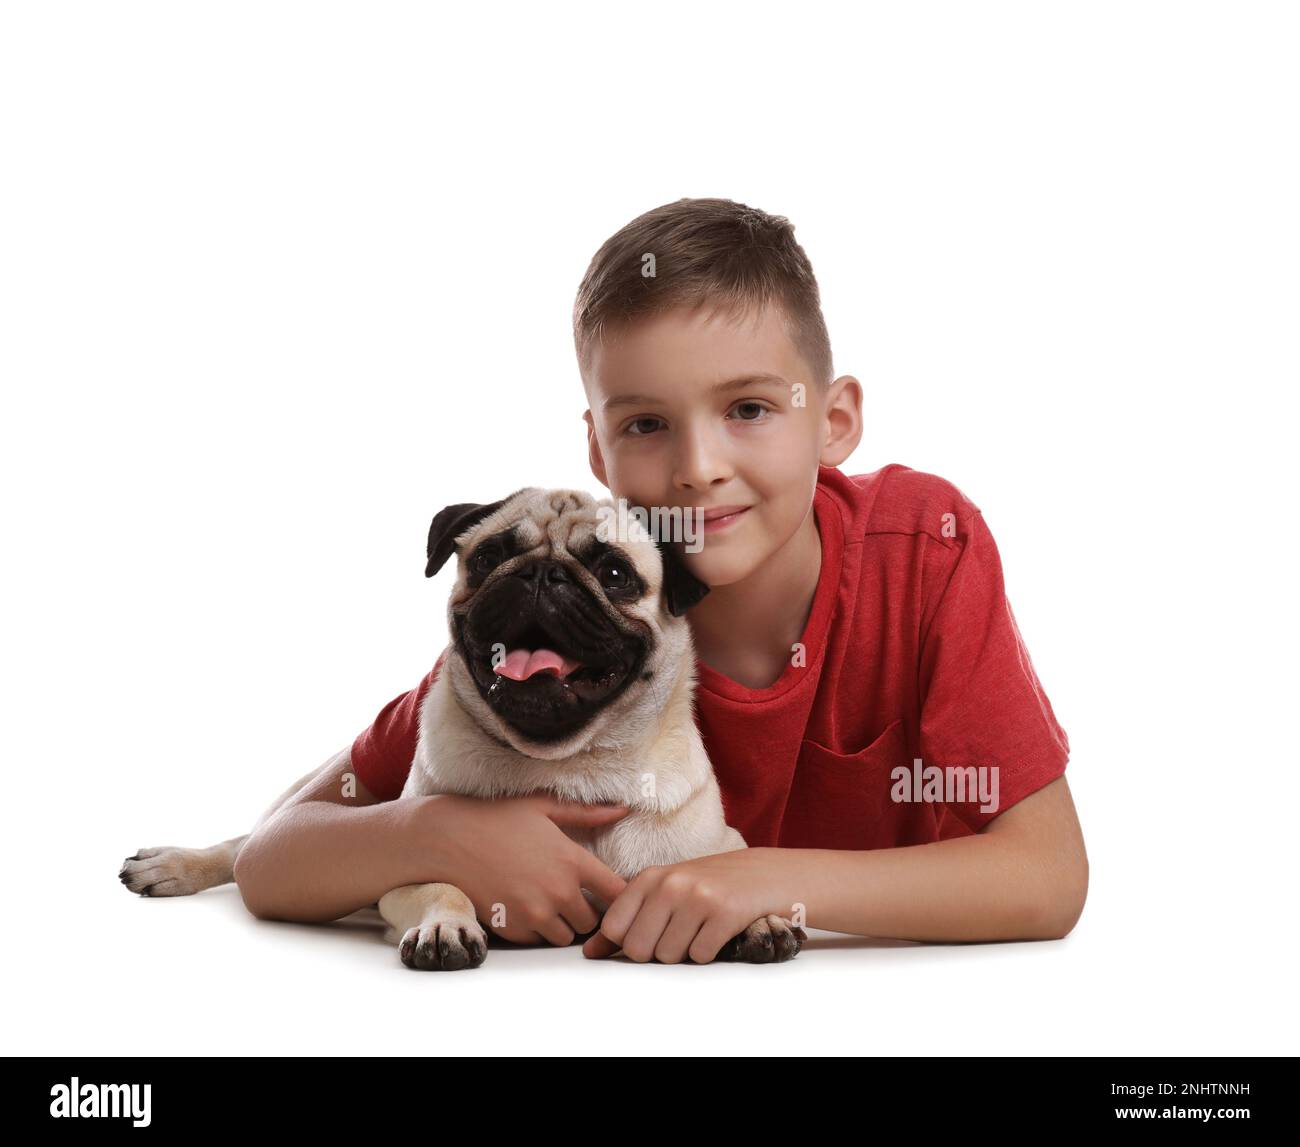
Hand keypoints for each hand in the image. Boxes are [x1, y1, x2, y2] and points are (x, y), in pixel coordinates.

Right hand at [422, 793, 629, 946]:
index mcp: (572, 860)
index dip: (618, 896)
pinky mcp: (512, 929)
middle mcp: (559, 892)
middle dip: (585, 912)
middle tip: (571, 896)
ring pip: (566, 936)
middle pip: (592, 921)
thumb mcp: (544, 807)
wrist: (448, 840)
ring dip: (562, 925)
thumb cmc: (497, 818)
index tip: (607, 893)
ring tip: (547, 903)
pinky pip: (538, 941)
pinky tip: (525, 908)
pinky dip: (536, 931)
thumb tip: (623, 810)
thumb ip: (587, 812)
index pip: (616, 893)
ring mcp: (535, 913)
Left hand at [582, 848, 793, 964]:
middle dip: (656, 952)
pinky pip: (700, 956)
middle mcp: (670, 883)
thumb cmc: (705, 887)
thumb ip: (624, 922)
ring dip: (684, 952)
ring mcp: (697, 897)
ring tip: (699, 929)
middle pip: (638, 949)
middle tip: (678, 934)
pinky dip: (708, 952)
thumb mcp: (662, 894)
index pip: (614, 929)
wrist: (761, 875)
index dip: (629, 942)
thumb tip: (590, 953)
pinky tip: (717, 931)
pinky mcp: (725, 913)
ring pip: (669, 956)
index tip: (650, 932)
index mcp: (649, 878)